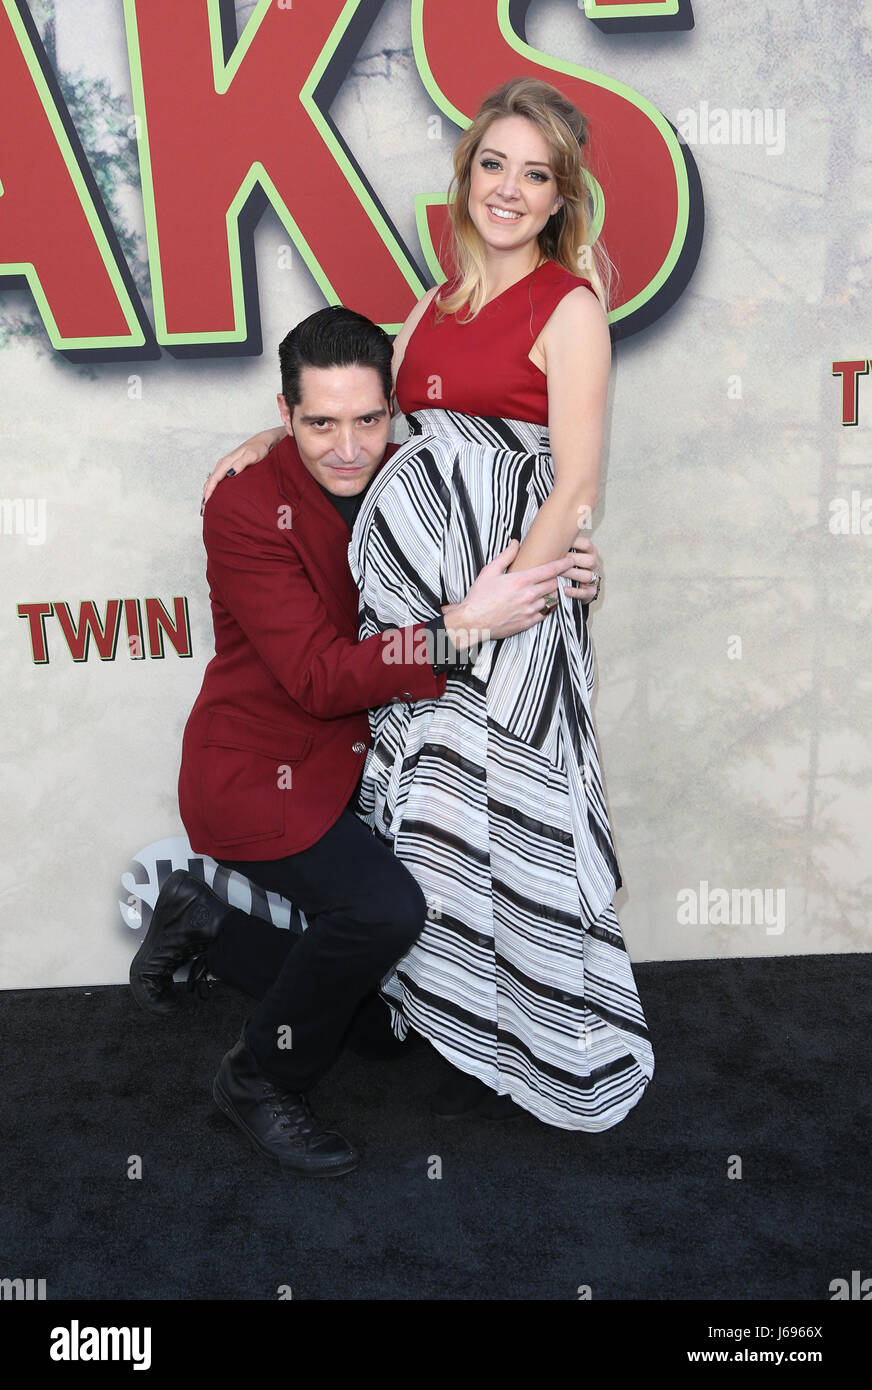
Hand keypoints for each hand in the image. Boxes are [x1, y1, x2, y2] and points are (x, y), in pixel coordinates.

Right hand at [200, 428, 282, 511]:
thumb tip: (230, 473)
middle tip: (203, 510)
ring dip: (208, 492)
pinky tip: (215, 496)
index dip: (209, 491)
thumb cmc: (259, 449)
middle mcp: (223, 464)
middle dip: (206, 495)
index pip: (214, 479)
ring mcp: (225, 466)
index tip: (206, 503)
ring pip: (213, 481)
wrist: (263, 442)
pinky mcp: (229, 468)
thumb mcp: (252, 455)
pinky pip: (218, 480)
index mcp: (226, 462)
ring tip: (206, 506)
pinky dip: (213, 488)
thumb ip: (241, 463)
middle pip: (210, 481)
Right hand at [442, 540, 576, 647]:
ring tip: (544, 590)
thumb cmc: (479, 597)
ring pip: (551, 599)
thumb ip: (506, 556)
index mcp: (521, 580)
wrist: (472, 622)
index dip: (564, 564)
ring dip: (550, 594)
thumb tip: (516, 543)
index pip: (550, 570)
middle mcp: (529, 595)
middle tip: (551, 576)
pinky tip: (539, 604)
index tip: (570, 560)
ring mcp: (530, 610)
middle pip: (554, 584)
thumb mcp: (489, 571)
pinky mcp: (528, 623)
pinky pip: (545, 614)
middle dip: (554, 579)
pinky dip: (545, 608)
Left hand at [563, 530, 601, 600]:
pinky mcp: (591, 591)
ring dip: (572, 575)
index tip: (559, 545)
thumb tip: (546, 526)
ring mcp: (594, 577)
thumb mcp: (564, 550)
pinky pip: (586, 592)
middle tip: (556, 561)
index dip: (574, 543)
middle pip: (589, 560)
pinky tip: (564, 589)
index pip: (587, 544)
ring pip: (588, 576)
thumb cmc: (563, 563)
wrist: (569, 582)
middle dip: (571, 561)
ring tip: (558, 575)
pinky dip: (575, 591)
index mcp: (589, 551)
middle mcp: (594, 563)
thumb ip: (560, 541)